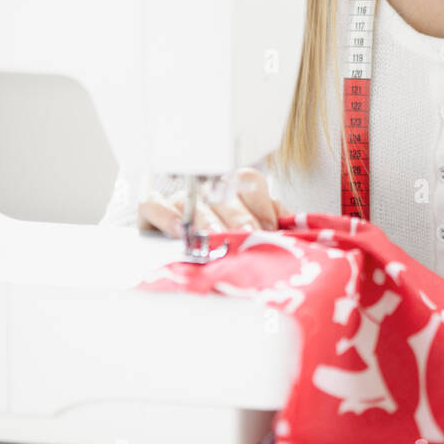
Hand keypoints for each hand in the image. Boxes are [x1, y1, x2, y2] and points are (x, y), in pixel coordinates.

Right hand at [136, 167, 288, 238]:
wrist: (174, 263)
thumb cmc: (221, 248)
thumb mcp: (252, 234)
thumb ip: (272, 224)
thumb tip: (293, 226)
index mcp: (232, 189)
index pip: (249, 181)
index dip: (262, 204)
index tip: (270, 228)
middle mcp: (206, 191)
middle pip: (224, 193)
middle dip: (240, 219)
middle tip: (249, 238)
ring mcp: (179, 200)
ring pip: (194, 200)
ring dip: (209, 220)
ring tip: (220, 238)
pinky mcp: (149, 213)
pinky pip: (152, 205)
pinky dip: (167, 216)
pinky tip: (182, 231)